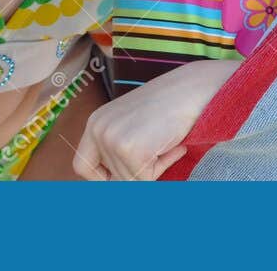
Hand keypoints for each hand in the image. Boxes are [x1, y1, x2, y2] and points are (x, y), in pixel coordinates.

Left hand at [72, 59, 237, 179]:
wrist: (194, 88)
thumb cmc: (168, 107)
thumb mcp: (133, 127)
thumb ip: (120, 152)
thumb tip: (120, 186)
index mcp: (95, 122)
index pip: (82, 166)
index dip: (102, 179)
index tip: (125, 178)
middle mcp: (97, 129)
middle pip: (107, 180)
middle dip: (134, 175)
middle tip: (156, 156)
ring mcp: (112, 139)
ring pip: (129, 182)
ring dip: (152, 171)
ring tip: (167, 144)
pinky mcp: (131, 150)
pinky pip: (144, 180)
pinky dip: (162, 168)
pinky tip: (173, 146)